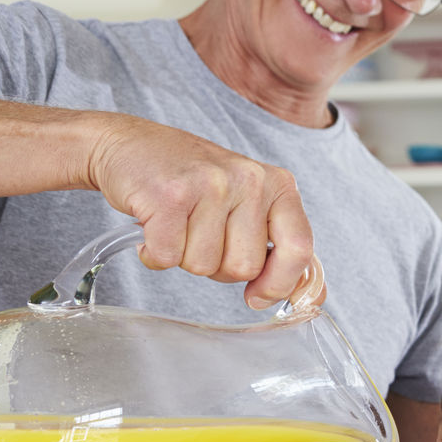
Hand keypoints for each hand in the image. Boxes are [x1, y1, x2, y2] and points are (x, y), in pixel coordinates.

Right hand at [86, 113, 313, 308]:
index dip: (280, 284)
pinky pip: (167, 258)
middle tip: (200, 233)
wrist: (128, 144)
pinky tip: (153, 227)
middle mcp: (250, 179)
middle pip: (245, 268)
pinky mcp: (168, 195)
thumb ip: (282, 247)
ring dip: (184, 257)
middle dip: (218, 266)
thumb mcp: (249, 203)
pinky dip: (154, 255)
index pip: (299, 249)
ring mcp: (210, 185)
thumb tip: (313, 297)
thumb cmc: (193, 182)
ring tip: (177, 223)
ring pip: (204, 267)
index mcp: (278, 184)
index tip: (258, 296)